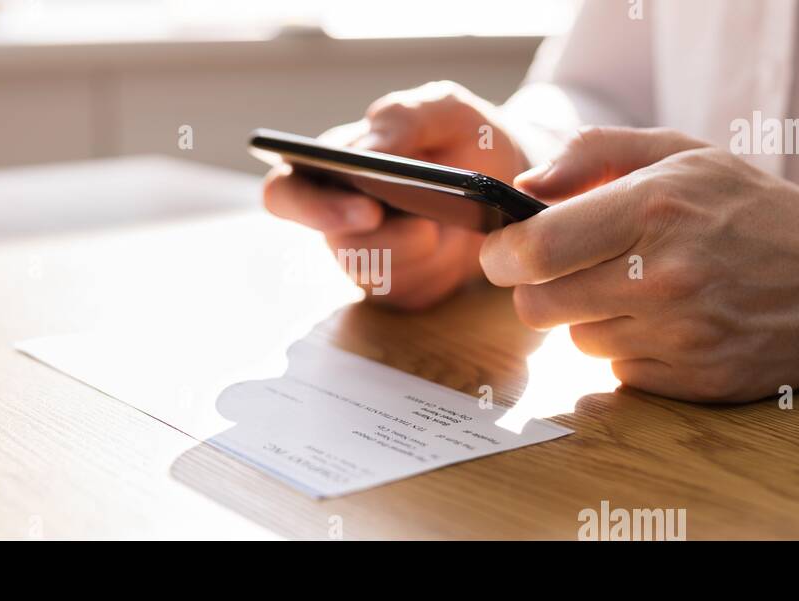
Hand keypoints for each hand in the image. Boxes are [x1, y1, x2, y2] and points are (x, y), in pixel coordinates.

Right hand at [263, 81, 528, 308]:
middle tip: (425, 229)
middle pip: (333, 243)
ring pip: (374, 272)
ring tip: (452, 227)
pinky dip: (439, 270)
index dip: (308, 208)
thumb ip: (404, 116)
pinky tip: (458, 247)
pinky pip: (409, 291)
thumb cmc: (466, 138)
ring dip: (421, 250)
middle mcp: (338, 215)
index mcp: (332, 167)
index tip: (365, 207)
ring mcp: (367, 256)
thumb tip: (368, 148)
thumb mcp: (446, 110)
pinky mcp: (399, 287)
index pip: (285, 193)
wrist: (513, 181)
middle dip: (382, 241)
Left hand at [480, 127, 798, 401]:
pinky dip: (629, 350)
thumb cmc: (748, 206)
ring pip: (577, 341)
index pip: (537, 250)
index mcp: (654, 209)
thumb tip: (525, 187)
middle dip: (537, 289)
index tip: (501, 254)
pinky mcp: (698, 380)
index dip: (501, 256)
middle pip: (538, 306)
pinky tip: (667, 323)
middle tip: (562, 273)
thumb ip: (593, 155)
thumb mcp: (679, 152)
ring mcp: (683, 335)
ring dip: (591, 318)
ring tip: (638, 291)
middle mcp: (665, 276)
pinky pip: (620, 372)